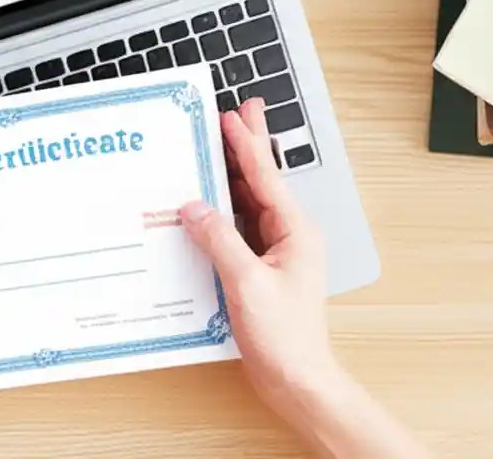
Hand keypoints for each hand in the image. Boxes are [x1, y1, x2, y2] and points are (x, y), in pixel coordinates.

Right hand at [182, 99, 427, 457]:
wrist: (298, 379)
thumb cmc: (284, 337)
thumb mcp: (246, 284)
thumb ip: (219, 241)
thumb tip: (194, 207)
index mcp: (294, 230)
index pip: (264, 177)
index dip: (246, 143)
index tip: (232, 115)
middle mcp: (289, 235)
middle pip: (260, 183)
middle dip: (246, 148)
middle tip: (236, 112)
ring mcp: (277, 252)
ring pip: (249, 205)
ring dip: (230, 179)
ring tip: (215, 148)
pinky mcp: (263, 269)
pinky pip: (240, 231)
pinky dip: (222, 214)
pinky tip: (205, 204)